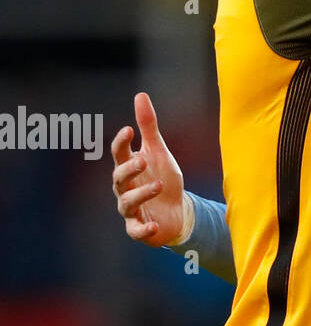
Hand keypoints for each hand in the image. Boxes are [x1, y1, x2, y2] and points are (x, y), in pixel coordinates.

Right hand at [110, 92, 186, 245]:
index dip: (121, 142)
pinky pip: (135, 230)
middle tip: (143, 160)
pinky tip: (154, 224)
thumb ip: (149, 126)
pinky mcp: (140, 227)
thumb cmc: (163, 177)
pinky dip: (143, 229)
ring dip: (141, 194)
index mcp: (129, 168)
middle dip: (129, 169)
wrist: (177, 210)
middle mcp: (125, 188)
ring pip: (127, 202)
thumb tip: (140, 95)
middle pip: (118, 178)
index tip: (129, 129)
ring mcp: (131, 208)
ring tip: (159, 186)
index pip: (119, 153)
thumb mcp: (158, 151)